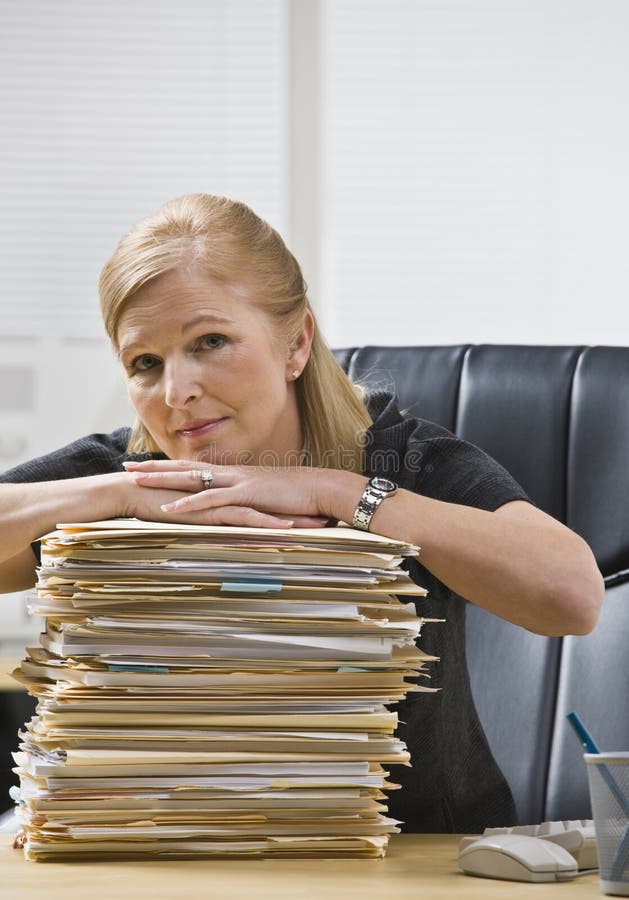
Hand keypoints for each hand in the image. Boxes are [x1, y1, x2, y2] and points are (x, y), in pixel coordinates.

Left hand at [122, 459, 334, 528]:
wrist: (321, 489)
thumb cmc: (297, 496)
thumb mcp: (266, 497)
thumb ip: (247, 501)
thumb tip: (234, 509)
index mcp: (234, 474)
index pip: (194, 467)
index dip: (168, 467)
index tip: (145, 466)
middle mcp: (231, 473)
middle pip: (185, 467)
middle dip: (154, 467)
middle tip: (126, 466)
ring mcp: (237, 482)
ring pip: (192, 478)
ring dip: (162, 480)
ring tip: (136, 482)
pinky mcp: (246, 494)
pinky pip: (212, 499)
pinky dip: (190, 503)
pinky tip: (171, 507)